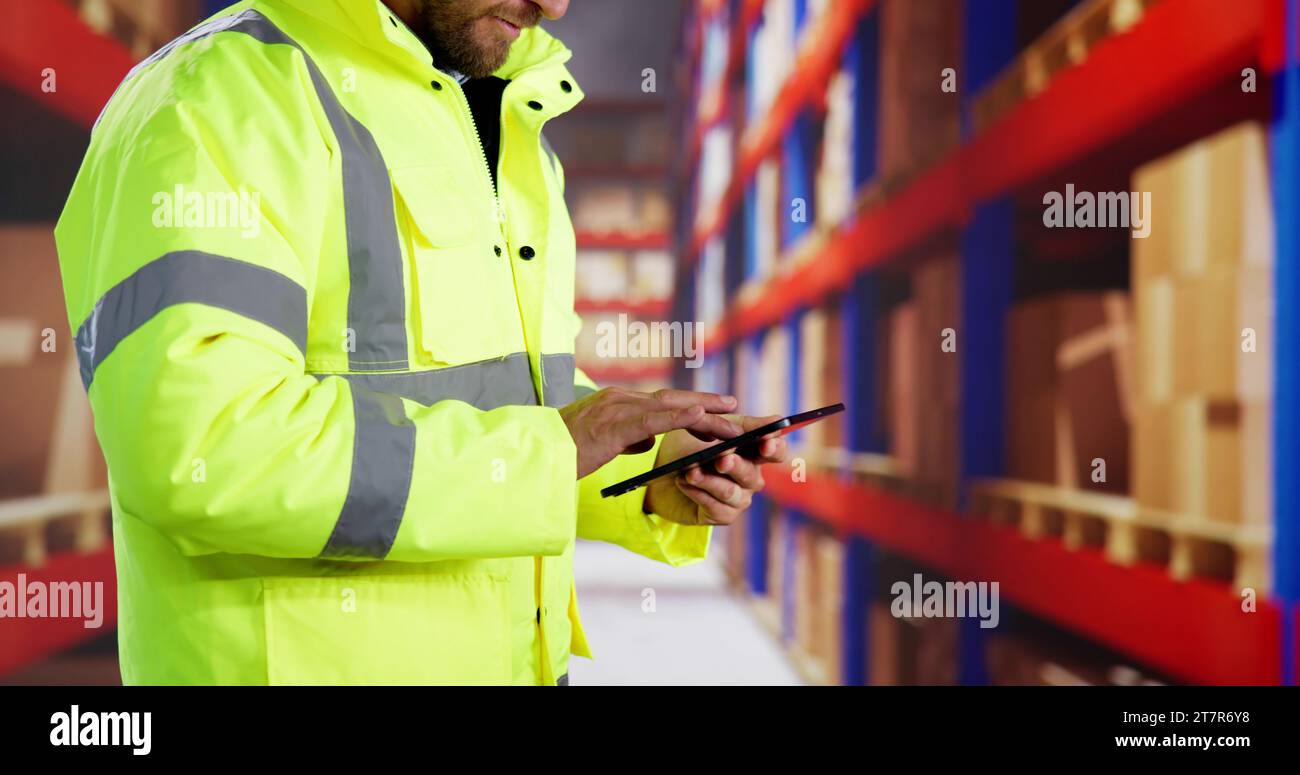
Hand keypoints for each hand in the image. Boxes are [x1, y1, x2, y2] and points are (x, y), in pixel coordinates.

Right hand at [559, 387, 742, 478]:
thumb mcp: (601, 443)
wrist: (535, 456)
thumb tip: (647, 441)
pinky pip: (652, 420)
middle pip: (673, 399)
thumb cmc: (565, 453)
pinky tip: (700, 418)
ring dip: (703, 414)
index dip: (693, 404)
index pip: (663, 402)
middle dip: (707, 405)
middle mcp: (620, 400)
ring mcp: (616, 410)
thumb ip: (626, 437)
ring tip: (731, 420)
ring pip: (669, 408)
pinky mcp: (611, 427)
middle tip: (736, 408)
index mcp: (618, 403)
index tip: (718, 409)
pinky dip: (678, 417)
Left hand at [644, 415, 789, 525]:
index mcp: (752, 452)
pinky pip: (716, 508)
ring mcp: (738, 498)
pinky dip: (698, 493)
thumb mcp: (709, 427)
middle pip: (751, 474)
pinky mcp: (722, 515)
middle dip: (735, 466)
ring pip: (731, 492)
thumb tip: (775, 419)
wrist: (659, 471)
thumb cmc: (687, 446)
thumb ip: (740, 424)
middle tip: (722, 459)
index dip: (774, 448)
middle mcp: (750, 477)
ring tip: (690, 472)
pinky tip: (683, 482)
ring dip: (710, 481)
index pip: (775, 451)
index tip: (767, 443)